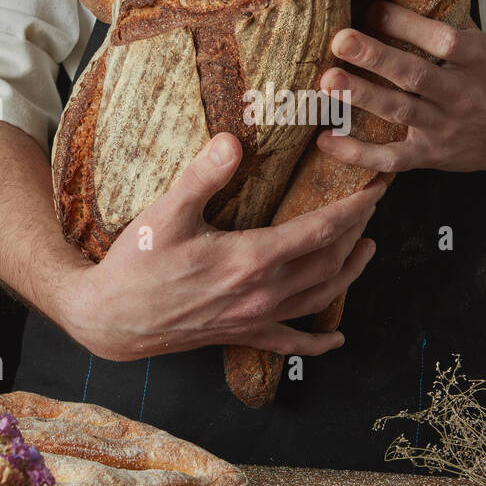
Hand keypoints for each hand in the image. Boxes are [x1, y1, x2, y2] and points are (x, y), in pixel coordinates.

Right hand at [59, 133, 382, 361]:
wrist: (110, 319)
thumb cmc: (136, 263)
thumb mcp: (166, 212)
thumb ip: (202, 176)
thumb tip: (233, 141)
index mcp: (250, 260)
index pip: (320, 231)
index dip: (353, 208)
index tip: (374, 187)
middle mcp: (262, 294)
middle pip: (329, 261)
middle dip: (357, 230)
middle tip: (374, 203)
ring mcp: (255, 319)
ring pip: (320, 298)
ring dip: (350, 273)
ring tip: (368, 249)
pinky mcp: (241, 335)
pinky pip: (290, 344)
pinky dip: (318, 344)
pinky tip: (337, 340)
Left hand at [315, 1, 485, 175]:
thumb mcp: (485, 47)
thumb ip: (450, 25)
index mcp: (476, 60)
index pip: (441, 40)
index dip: (406, 24)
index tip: (373, 8)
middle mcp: (460, 94)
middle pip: (415, 75)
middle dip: (375, 57)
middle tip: (341, 40)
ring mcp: (444, 127)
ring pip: (399, 111)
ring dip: (361, 95)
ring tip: (328, 81)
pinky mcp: (430, 155)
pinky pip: (391, 158)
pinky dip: (358, 153)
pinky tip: (327, 140)